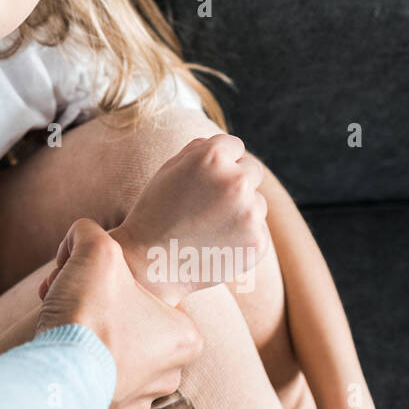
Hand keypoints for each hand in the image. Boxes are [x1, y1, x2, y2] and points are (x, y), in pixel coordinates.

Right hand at [36, 218, 203, 408]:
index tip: (96, 283)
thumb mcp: (97, 250)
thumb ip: (92, 233)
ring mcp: (139, 399)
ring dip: (92, 339)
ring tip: (67, 326)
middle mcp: (170, 373)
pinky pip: (97, 381)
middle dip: (102, 311)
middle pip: (132, 326)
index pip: (152, 297)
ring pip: (114, 355)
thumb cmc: (90, 315)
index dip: (116, 283)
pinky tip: (64, 353)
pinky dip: (81, 366)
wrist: (58, 376)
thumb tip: (83, 233)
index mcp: (184, 337)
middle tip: (76, 301)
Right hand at [111, 134, 269, 305]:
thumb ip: (201, 149)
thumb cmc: (156, 211)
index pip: (235, 146)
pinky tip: (216, 244)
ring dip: (240, 211)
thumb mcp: (170, 168)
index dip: (219, 162)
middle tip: (207, 203)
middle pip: (252, 171)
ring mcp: (250, 214)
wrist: (150, 263)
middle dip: (235, 182)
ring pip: (257, 203)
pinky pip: (258, 230)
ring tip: (207, 227)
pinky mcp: (258, 242)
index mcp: (212, 157)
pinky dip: (242, 237)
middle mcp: (236, 181)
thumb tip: (232, 148)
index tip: (204, 179)